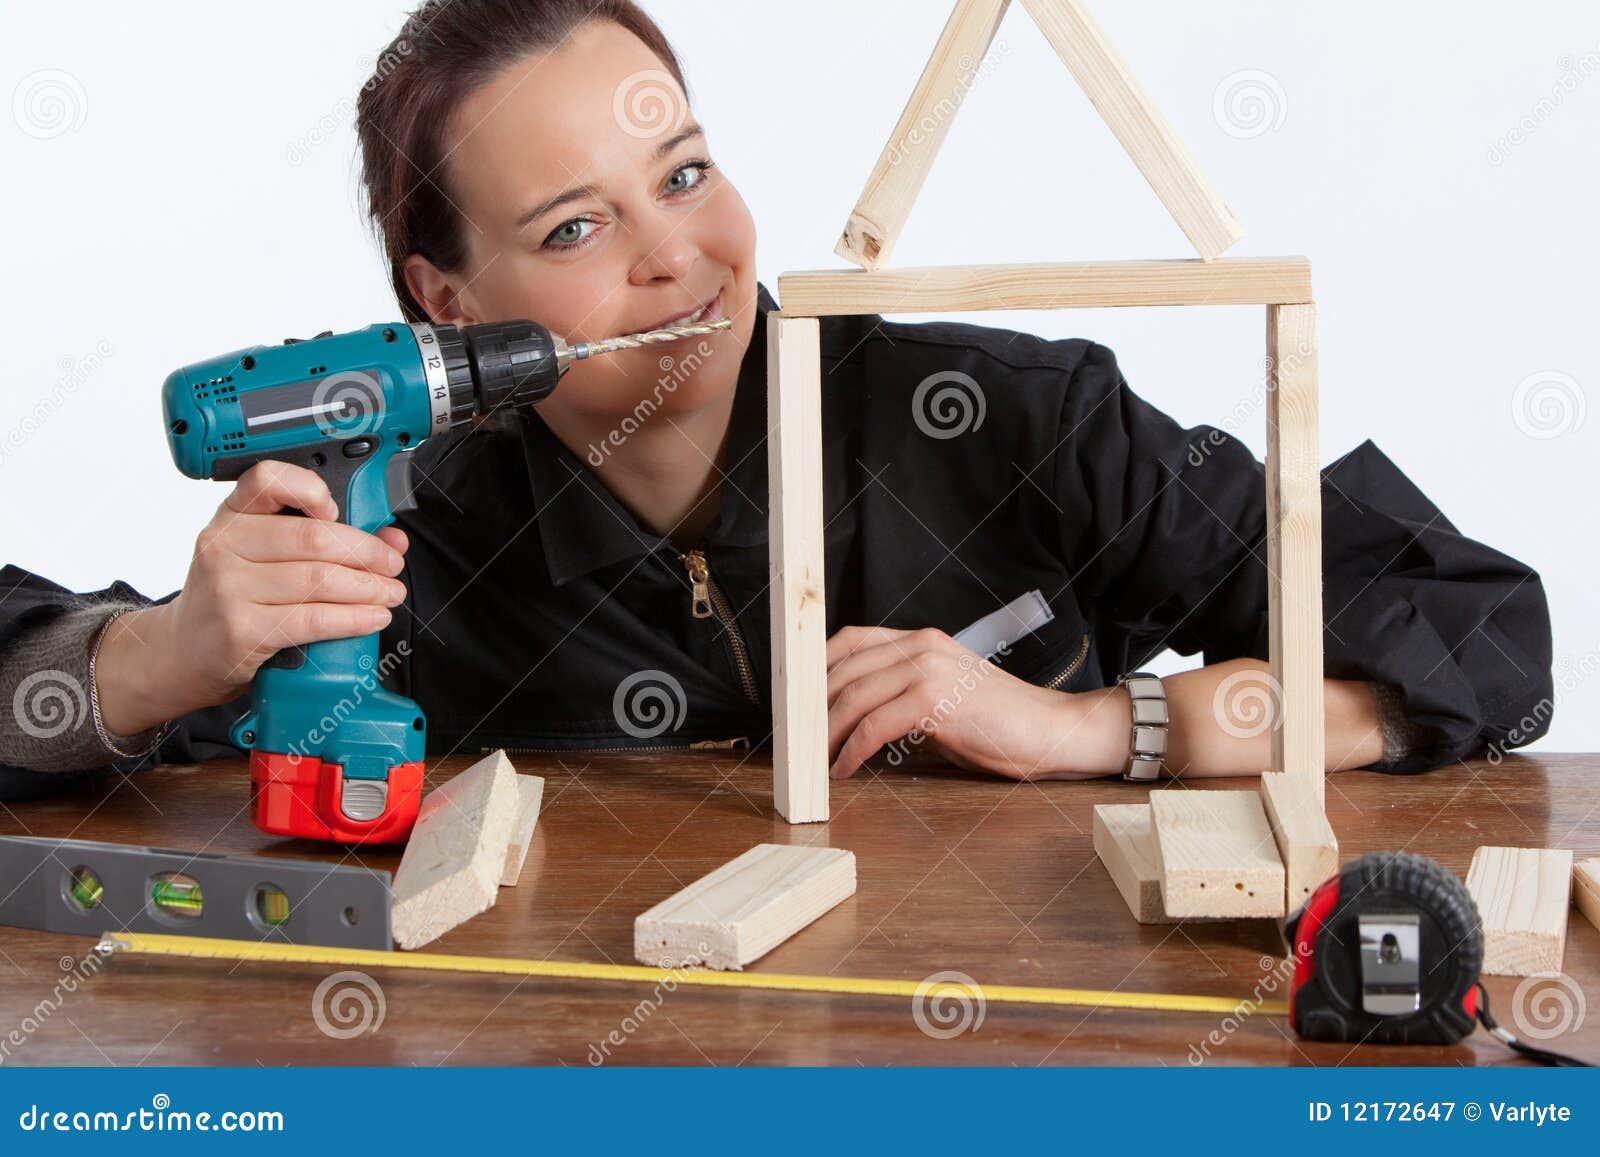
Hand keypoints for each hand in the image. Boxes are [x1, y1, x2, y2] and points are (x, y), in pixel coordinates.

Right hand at [95, 461, 410, 734]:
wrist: (181, 653)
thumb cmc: (231, 599)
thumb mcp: (261, 556)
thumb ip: (321, 539)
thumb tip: (391, 539)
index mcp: (232, 515)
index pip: (268, 479)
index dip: (311, 489)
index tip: (340, 509)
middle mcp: (224, 546)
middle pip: (313, 538)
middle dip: (367, 552)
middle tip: (392, 565)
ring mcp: (230, 589)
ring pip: (319, 580)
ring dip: (368, 588)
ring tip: (390, 593)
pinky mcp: (242, 630)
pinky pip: (313, 619)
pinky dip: (354, 618)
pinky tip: (372, 617)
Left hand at [825, 625, 1122, 781]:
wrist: (1052, 731)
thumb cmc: (1001, 722)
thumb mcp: (945, 694)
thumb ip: (904, 692)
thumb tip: (855, 715)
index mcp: (921, 641)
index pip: (850, 640)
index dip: (815, 669)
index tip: (797, 701)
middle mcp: (921, 646)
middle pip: (843, 670)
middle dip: (813, 708)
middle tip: (797, 740)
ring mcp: (928, 669)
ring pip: (853, 697)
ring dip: (827, 734)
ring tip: (817, 760)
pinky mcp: (935, 699)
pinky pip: (874, 724)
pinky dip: (853, 750)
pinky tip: (847, 769)